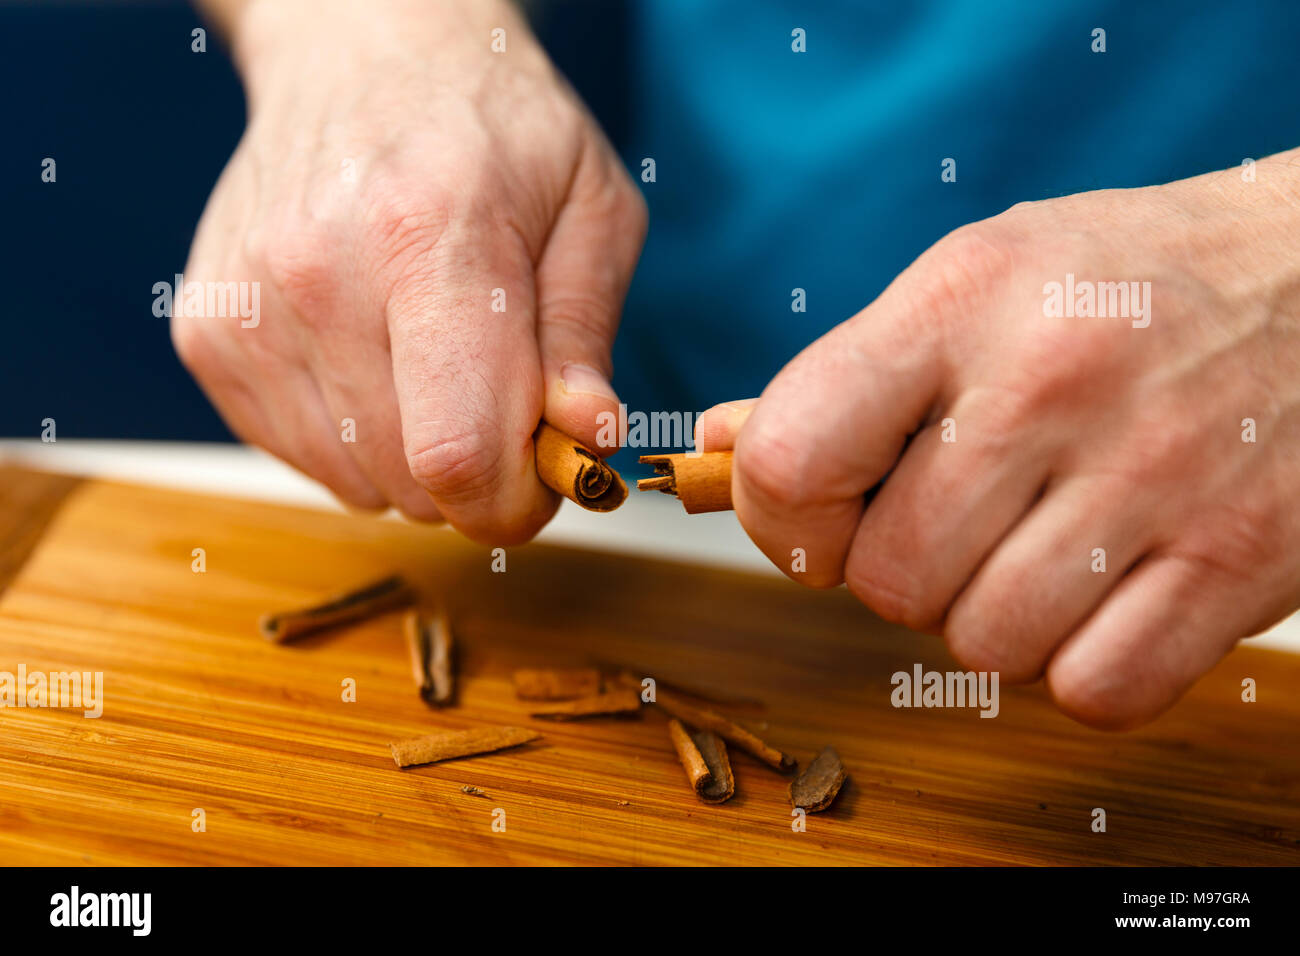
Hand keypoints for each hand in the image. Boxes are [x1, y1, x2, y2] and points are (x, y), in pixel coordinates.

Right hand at [174, 0, 644, 542]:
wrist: (361, 54)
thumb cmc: (494, 129)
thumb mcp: (590, 207)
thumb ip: (586, 333)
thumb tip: (585, 440)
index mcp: (430, 239)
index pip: (456, 451)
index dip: (513, 502)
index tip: (542, 473)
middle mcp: (319, 276)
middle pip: (409, 481)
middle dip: (477, 473)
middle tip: (501, 397)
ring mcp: (249, 308)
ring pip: (354, 480)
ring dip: (413, 455)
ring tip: (433, 359)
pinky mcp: (208, 333)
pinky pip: (299, 453)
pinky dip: (352, 435)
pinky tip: (374, 354)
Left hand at [701, 151, 1299, 727]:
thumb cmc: (1116, 283)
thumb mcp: (971, 281)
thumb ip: (844, 375)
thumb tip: (715, 445)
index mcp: (961, 302)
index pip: (792, 460)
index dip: (781, 519)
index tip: (819, 516)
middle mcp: (1053, 385)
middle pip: (886, 582)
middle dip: (904, 570)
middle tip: (963, 517)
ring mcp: (1156, 476)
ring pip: (982, 647)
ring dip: (993, 617)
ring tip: (1044, 542)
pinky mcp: (1242, 559)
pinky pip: (1092, 690)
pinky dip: (1082, 664)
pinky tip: (1106, 590)